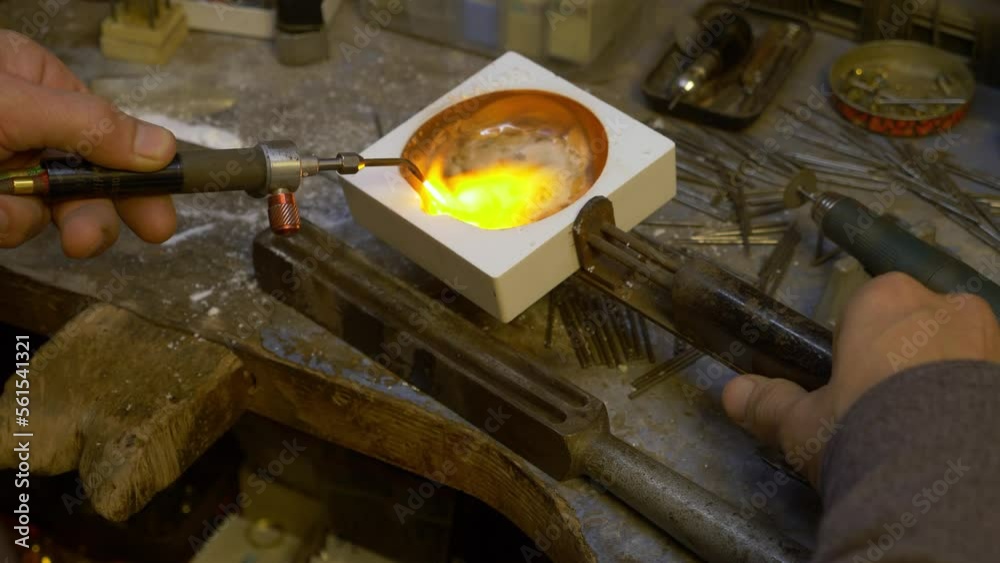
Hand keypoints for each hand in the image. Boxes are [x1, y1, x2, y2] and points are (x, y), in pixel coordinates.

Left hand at [0, 31, 176, 257]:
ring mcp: (9, 168)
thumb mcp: (15, 103)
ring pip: (47, 213)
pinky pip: (11, 225)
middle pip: (88, 184)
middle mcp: (30, 128)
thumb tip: (163, 147)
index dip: (142, 180)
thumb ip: (90, 126)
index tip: (160, 222)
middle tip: (83, 241)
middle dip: (87, 215)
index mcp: (43, 87)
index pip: (113, 136)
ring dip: (24, 219)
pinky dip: (0, 224)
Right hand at [722, 272, 999, 485]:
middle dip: (909, 358)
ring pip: (963, 352)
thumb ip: (771, 405)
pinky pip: (988, 382)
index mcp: (886, 301)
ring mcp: (991, 340)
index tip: (853, 385)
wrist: (947, 476)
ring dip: (948, 380)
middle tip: (891, 410)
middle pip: (922, 324)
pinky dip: (976, 404)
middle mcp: (946, 307)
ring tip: (929, 432)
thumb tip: (731, 393)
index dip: (859, 345)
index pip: (870, 305)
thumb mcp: (805, 425)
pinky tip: (959, 439)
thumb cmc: (863, 428)